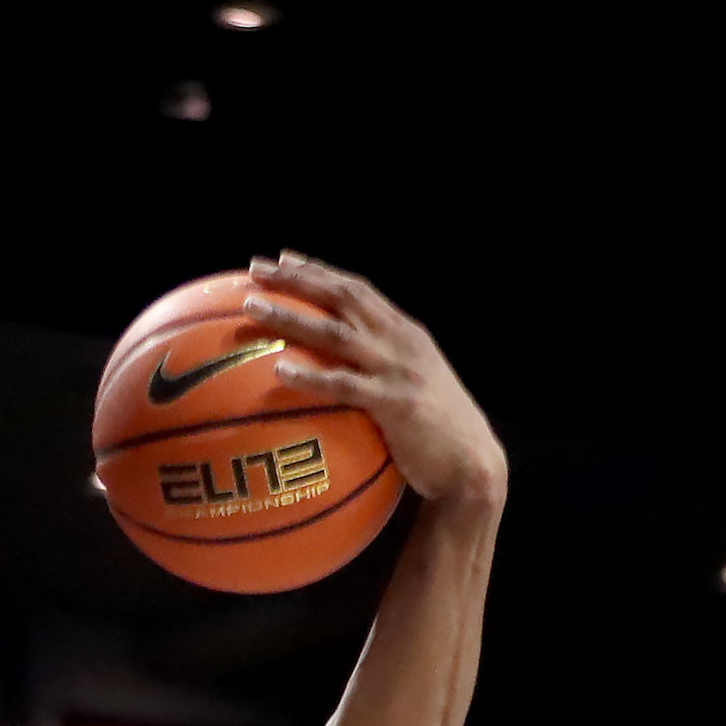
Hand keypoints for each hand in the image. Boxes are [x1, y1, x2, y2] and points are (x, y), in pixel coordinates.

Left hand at [245, 251, 505, 506]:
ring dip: (290, 316)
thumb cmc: (434, 433)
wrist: (473, 466)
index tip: (283, 259)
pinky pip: (344, 385)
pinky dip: (311, 376)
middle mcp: (401, 341)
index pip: (357, 290)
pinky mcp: (396, 403)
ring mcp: (398, 370)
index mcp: (404, 332)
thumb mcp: (410, 385)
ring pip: (335, 333)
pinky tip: (278, 371)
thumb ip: (379, 367)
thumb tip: (335, 367)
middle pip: (342, 297)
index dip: (319, 272)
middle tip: (255, 269)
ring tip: (252, 307)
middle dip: (297, 278)